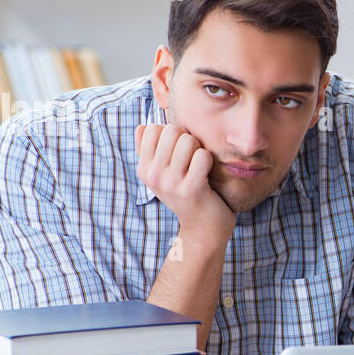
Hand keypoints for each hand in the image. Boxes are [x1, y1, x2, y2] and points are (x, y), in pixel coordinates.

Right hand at [135, 123, 234, 248]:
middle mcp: (153, 176)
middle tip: (192, 158)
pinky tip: (207, 174)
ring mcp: (170, 183)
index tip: (177, 151)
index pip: (152, 128)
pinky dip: (209, 160)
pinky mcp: (191, 189)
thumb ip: (151, 150)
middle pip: (172, 129)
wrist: (204, 228)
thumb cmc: (188, 194)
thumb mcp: (163, 174)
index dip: (171, 133)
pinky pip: (203, 156)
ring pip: (188, 140)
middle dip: (188, 138)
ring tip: (199, 166)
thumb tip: (144, 125)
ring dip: (199, 149)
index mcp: (144, 169)